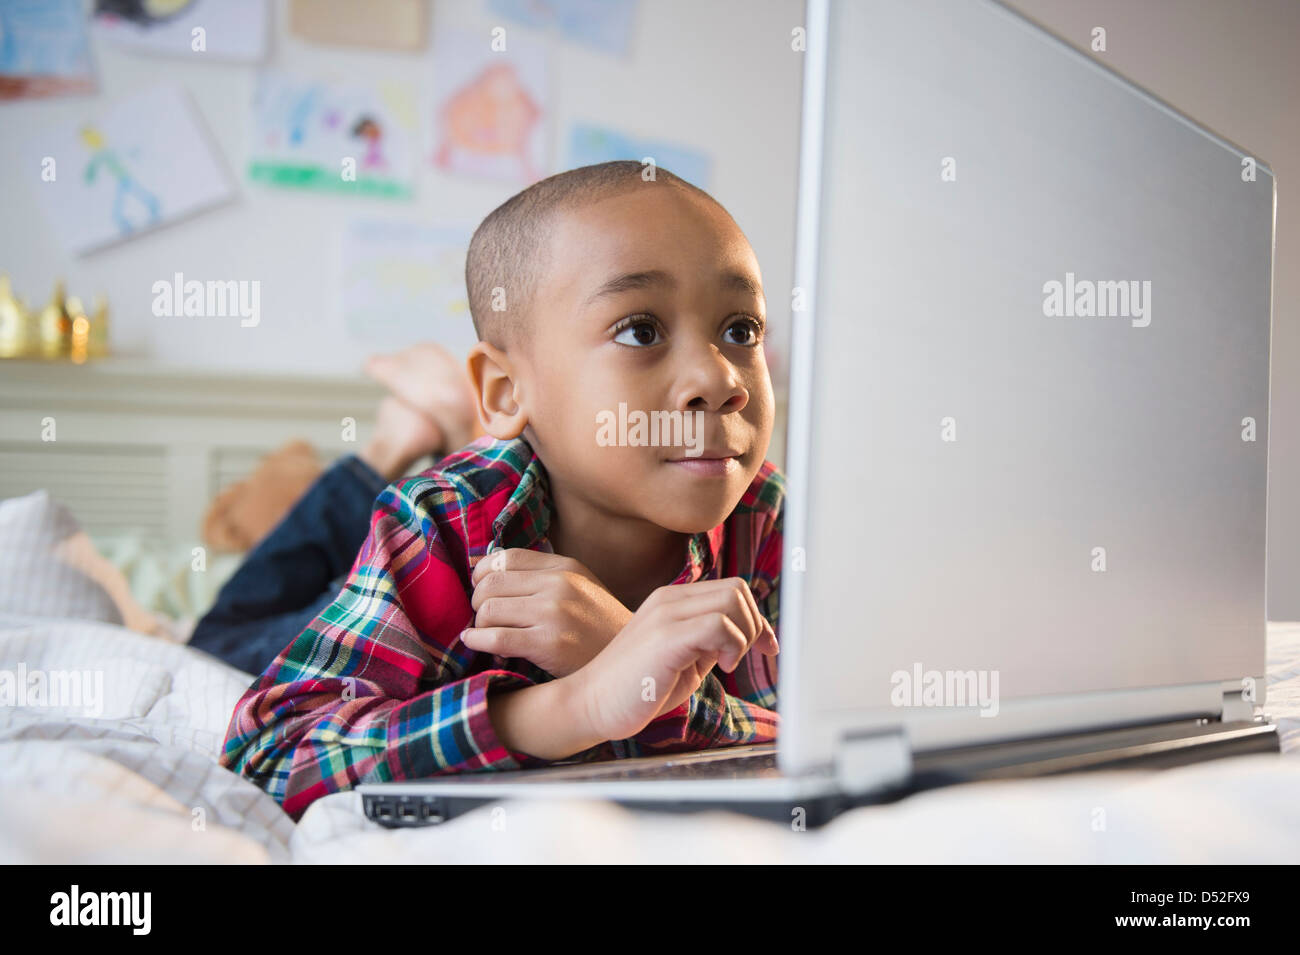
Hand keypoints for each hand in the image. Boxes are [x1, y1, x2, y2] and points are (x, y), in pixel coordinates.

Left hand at [462, 548, 632, 677]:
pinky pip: (496, 637)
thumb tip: (487, 565)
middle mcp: (559, 584)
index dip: (483, 572)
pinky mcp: (548, 644)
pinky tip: (476, 644)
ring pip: (488, 610)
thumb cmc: (598, 630)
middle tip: (485, 618)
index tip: (481, 588)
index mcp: (565, 567)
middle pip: (490, 583)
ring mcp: (554, 613)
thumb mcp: (580, 589)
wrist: (632, 665)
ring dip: (481, 625)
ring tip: (491, 635)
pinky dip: (478, 641)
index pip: (506, 557)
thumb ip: (543, 576)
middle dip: (478, 602)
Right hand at [567, 577, 778, 743]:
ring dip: (744, 634)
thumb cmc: (638, 689)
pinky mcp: (665, 636)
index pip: (732, 590)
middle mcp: (669, 599)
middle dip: (754, 625)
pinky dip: (733, 645)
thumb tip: (751, 636)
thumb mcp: (686, 660)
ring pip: (733, 599)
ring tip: (726, 663)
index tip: (766, 649)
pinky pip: (719, 624)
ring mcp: (666, 614)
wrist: (591, 704)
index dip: (757, 619)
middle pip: (738, 589)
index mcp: (673, 602)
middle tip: (740, 658)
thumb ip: (712, 642)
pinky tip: (721, 667)